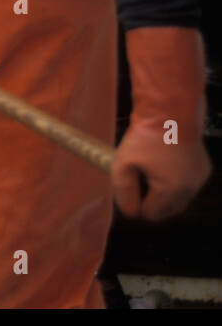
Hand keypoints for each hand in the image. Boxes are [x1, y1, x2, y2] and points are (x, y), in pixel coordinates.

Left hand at [112, 26, 211, 220]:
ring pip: (178, 199)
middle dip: (151, 201)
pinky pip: (186, 185)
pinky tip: (162, 164)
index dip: (136, 203)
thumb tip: (130, 213)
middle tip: (137, 178)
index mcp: (172, 189)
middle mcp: (191, 188)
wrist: (171, 111)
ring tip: (149, 169)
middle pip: (166, 211)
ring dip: (163, 192)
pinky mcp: (203, 169)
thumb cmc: (145, 135)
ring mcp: (200, 179)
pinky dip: (174, 181)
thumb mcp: (122, 164)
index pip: (151, 214)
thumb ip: (123, 191)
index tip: (129, 185)